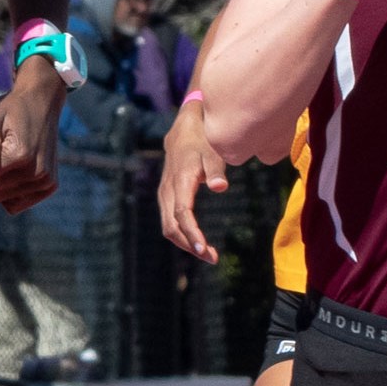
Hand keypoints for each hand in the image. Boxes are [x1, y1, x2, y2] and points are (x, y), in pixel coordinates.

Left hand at [0, 60, 67, 213]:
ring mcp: (47, 181)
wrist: (42, 102)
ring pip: (6, 202)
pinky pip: (19, 204)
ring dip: (3, 183)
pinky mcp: (51, 185)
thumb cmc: (12, 111)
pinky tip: (19, 171)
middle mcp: (38, 173)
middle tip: (1, 152)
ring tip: (12, 158)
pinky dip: (13, 191)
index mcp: (21, 157)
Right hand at [159, 100, 227, 262]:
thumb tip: (220, 187)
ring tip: (208, 255)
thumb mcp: (214, 150)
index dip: (192, 234)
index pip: (182, 214)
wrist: (185, 127)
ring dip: (186, 243)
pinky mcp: (167, 195)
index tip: (204, 250)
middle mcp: (168, 190)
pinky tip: (198, 242)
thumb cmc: (204, 139)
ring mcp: (165, 193)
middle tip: (212, 258)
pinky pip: (170, 220)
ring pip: (168, 226)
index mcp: (180, 180)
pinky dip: (182, 234)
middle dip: (190, 245)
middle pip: (172, 226)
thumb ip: (216, 169)